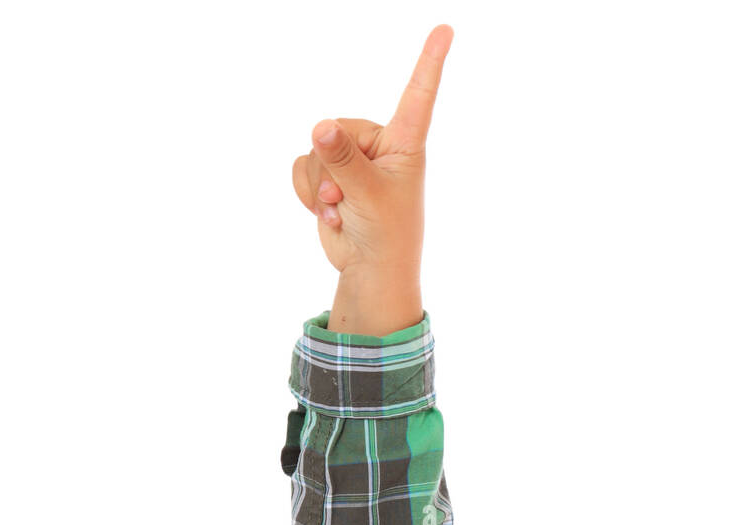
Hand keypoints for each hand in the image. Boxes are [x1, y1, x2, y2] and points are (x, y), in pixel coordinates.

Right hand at [291, 24, 453, 275]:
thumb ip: (345, 160)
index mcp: (405, 144)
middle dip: (334, 169)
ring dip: (320, 185)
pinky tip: (329, 213)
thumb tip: (321, 126)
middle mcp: (379, 144)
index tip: (447, 29)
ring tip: (342, 209)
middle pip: (338, 129)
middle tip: (349, 200)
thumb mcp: (370, 197)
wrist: (369, 271)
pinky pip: (302, 165)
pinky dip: (308, 193)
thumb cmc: (387, 236)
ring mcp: (352, 158)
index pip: (418, 96)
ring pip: (315, 149)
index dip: (430, 63)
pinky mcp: (329, 174)